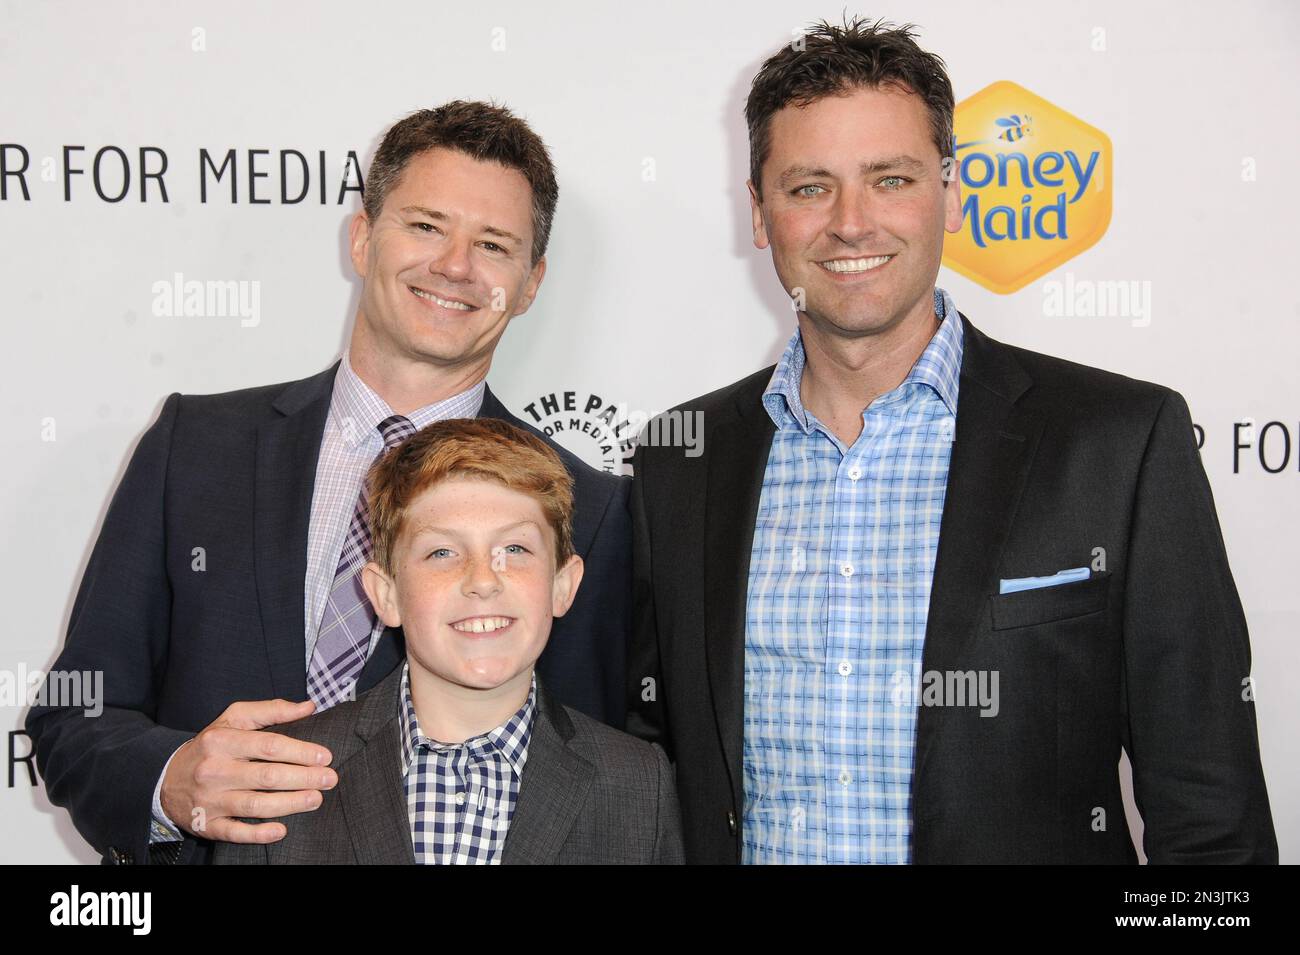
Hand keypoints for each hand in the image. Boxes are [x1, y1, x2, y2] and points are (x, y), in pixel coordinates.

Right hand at [160, 698, 334, 843]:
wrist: (165, 777)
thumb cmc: (211, 745)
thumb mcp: (234, 718)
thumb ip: (272, 710)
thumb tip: (309, 707)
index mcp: (222, 740)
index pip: (269, 745)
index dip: (301, 751)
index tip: (326, 756)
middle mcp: (215, 770)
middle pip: (267, 776)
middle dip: (303, 778)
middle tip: (329, 779)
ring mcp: (210, 800)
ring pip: (254, 805)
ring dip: (290, 804)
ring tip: (315, 799)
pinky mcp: (206, 824)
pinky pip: (234, 832)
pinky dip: (258, 834)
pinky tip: (281, 830)